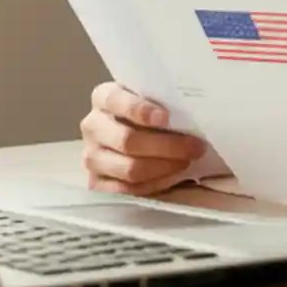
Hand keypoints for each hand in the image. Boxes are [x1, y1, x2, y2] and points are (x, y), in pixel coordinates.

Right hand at [80, 82, 208, 195]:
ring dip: (165, 167)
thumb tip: (192, 111)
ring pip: (129, 169)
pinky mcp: (96, 182)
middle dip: (167, 146)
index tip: (166, 117)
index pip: (116, 101)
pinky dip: (156, 183)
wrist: (130, 133)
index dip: (140, 110)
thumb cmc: (149, 112)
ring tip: (187, 161)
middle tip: (195, 146)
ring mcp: (91, 156)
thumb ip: (163, 100)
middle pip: (127, 140)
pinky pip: (128, 189)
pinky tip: (173, 175)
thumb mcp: (152, 98)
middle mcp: (92, 126)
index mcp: (103, 97)